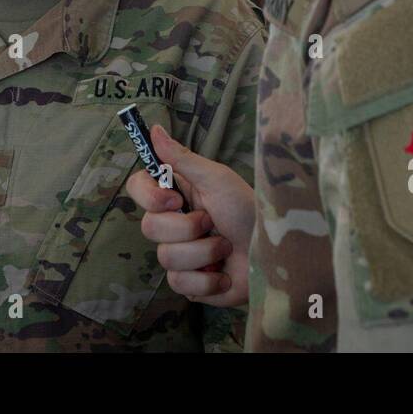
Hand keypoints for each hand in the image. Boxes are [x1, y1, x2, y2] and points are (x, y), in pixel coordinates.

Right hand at [125, 125, 255, 307]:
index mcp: (176, 194)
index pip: (138, 188)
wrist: (274, 250)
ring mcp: (180, 256)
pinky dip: (207, 280)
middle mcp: (173, 224)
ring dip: (204, 252)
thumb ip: (182, 158)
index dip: (149, 196)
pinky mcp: (190, 284)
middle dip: (187, 228)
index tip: (175, 200)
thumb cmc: (248, 208)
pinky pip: (180, 284)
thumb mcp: (216, 178)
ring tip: (226, 246)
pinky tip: (224, 272)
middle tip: (212, 222)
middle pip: (149, 227)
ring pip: (166, 258)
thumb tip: (155, 129)